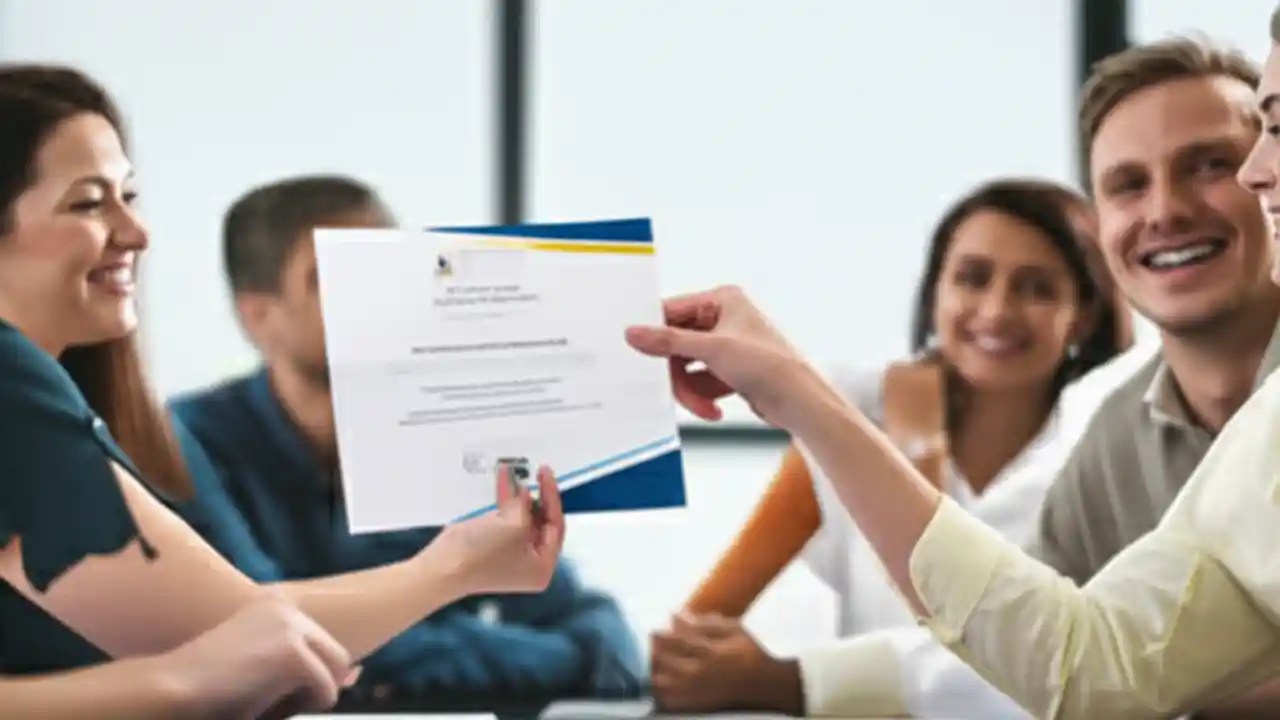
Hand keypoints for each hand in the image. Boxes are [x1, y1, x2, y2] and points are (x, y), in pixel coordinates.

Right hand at [162, 596, 356, 719]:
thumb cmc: (209, 690)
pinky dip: (301, 707)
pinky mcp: (293, 651)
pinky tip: (262, 701)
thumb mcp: (266, 673)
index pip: (325, 647)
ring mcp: (292, 627)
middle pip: (339, 659)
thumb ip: (310, 670)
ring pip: (335, 675)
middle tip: (274, 699)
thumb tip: (358, 673)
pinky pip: (325, 692)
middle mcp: (289, 609)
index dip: (314, 678)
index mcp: (278, 608)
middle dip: (317, 686)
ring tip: (263, 699)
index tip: (283, 691)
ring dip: (308, 699)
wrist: (172, 691)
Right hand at [432, 464, 564, 595]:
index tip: (547, 478)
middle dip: (537, 496)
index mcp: (542, 567)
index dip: (552, 498)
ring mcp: (512, 555)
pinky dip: (506, 501)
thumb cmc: (477, 557)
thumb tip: (526, 494)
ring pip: (523, 518)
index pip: (556, 526)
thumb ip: (525, 505)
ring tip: (518, 475)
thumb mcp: (514, 524)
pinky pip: (507, 519)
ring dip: (520, 496)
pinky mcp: (495, 546)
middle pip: (541, 521)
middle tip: (538, 475)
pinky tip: (505, 482)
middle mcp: (530, 563)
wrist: (442, 567)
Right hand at [625, 285, 835, 428]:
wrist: (800, 403)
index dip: (656, 334)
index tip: (640, 352)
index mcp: (723, 299)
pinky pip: (699, 382)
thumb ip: (668, 342)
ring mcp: (726, 346)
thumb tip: (634, 333)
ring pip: (686, 367)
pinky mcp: (729, 370)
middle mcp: (724, 318)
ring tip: (704, 407)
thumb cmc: (770, 365)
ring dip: (691, 391)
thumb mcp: (712, 350)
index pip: (672, 312)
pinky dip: (702, 397)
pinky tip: (712, 409)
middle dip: (679, 375)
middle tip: (676, 391)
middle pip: (677, 345)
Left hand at [650, 612, 802, 714]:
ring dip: (654, 670)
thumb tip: (676, 615)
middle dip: (653, 651)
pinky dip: (661, 690)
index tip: (655, 630)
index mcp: (710, 651)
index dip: (661, 635)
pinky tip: (661, 680)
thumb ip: (705, 622)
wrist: (763, 685)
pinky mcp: (697, 704)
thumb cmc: (749, 652)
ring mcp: (698, 691)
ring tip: (654, 662)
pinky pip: (670, 700)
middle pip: (666, 661)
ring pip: (663, 682)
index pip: (677, 641)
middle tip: (650, 644)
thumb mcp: (733, 629)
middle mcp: (701, 672)